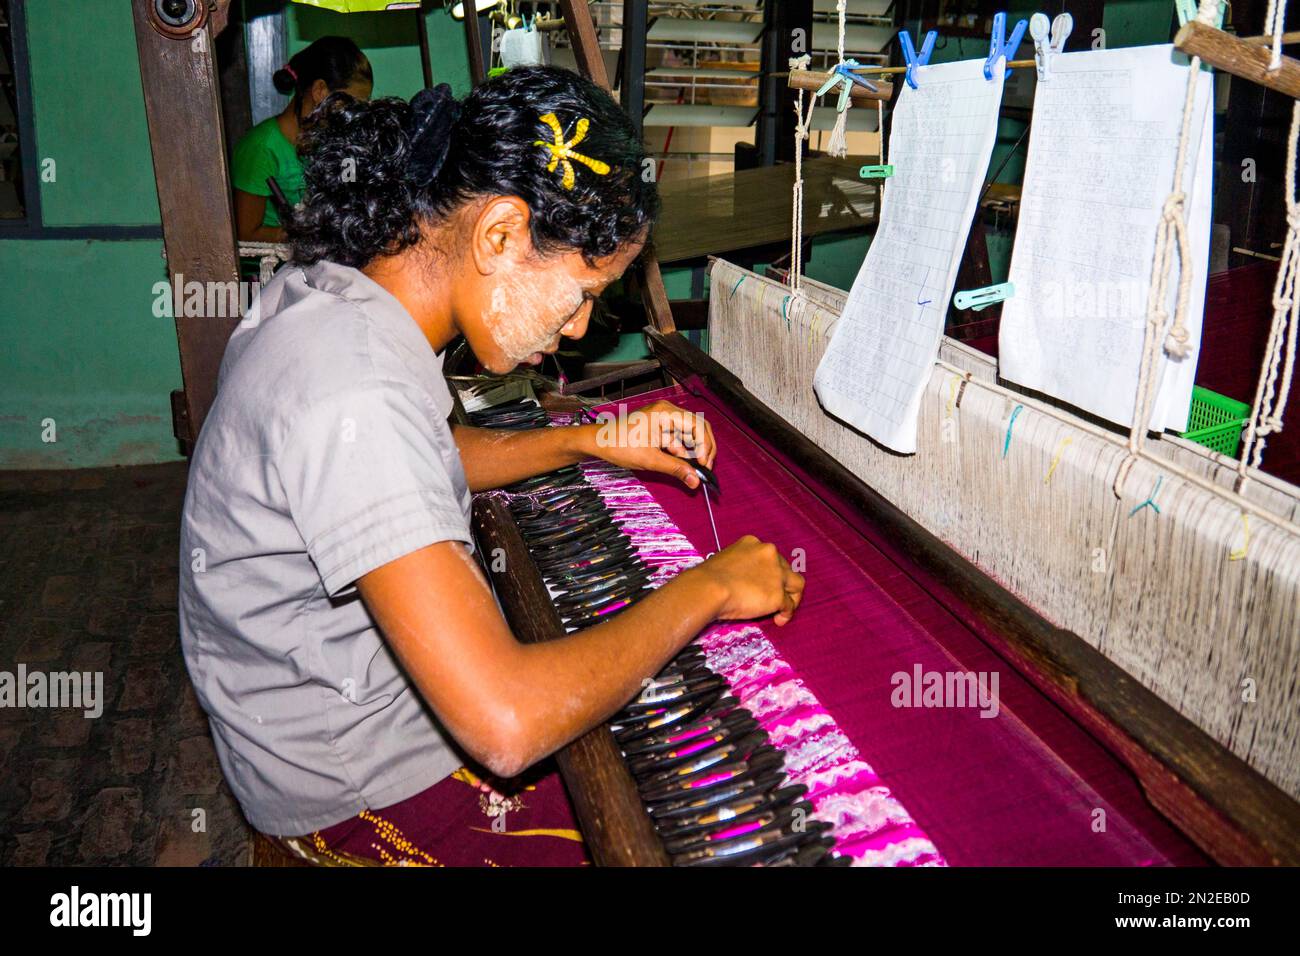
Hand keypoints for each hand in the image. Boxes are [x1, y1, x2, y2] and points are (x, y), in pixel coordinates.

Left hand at [587, 399, 716, 488]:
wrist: (598, 442)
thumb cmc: (619, 445)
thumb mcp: (650, 459)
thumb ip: (675, 469)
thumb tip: (696, 481)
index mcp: (665, 412)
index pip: (697, 425)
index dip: (705, 446)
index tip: (704, 465)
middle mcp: (667, 411)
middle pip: (697, 427)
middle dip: (704, 448)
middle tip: (706, 467)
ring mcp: (664, 419)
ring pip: (689, 434)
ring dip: (693, 452)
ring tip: (693, 469)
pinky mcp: (660, 428)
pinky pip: (678, 439)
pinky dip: (682, 452)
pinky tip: (682, 465)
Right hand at [694, 535, 804, 626]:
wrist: (709, 589)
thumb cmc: (707, 578)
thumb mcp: (725, 561)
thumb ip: (740, 567)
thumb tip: (741, 582)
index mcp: (753, 543)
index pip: (770, 556)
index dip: (768, 571)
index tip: (761, 583)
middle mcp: (769, 553)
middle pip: (786, 568)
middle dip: (781, 583)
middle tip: (772, 597)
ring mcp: (776, 574)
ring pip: (797, 584)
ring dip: (793, 597)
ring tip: (782, 610)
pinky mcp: (778, 594)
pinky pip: (789, 606)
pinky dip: (786, 614)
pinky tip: (778, 620)